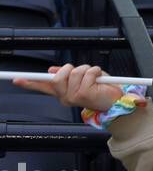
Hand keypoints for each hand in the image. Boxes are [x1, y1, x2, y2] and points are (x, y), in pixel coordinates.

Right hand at [12, 63, 137, 113]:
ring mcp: (74, 97)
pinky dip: (96, 72)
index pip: (43, 87)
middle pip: (58, 75)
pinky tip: (100, 80)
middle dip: (71, 68)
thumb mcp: (83, 80)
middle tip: (83, 73)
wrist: (117, 102)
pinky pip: (88, 73)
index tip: (17, 79)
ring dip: (88, 70)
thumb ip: (68, 76)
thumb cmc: (101, 90)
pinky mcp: (84, 94)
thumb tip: (52, 70)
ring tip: (96, 79)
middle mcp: (66, 98)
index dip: (29, 82)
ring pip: (75, 72)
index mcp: (63, 94)